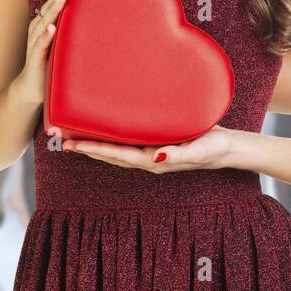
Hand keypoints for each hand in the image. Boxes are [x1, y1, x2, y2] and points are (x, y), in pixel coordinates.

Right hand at [11, 0, 83, 105]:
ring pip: (44, 20)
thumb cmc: (51, 60)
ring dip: (52, 8)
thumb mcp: (66, 40)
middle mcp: (41, 27)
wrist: (30, 89)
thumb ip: (78, 25)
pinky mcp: (35, 58)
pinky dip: (46, 36)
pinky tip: (51, 28)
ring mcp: (37, 41)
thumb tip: (104, 11)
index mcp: (50, 20)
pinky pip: (40, 45)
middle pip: (51, 3)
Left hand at [62, 125, 234, 171]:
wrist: (227, 147)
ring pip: (117, 150)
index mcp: (154, 160)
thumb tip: (156, 156)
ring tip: (75, 136)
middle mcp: (148, 158)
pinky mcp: (156, 143)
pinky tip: (105, 130)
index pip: (117, 155)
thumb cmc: (215, 146)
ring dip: (96, 145)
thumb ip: (179, 153)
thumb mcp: (199, 149)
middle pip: (111, 155)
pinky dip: (112, 139)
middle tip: (62, 140)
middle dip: (87, 148)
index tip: (73, 144)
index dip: (95, 149)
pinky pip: (128, 143)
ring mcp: (151, 152)